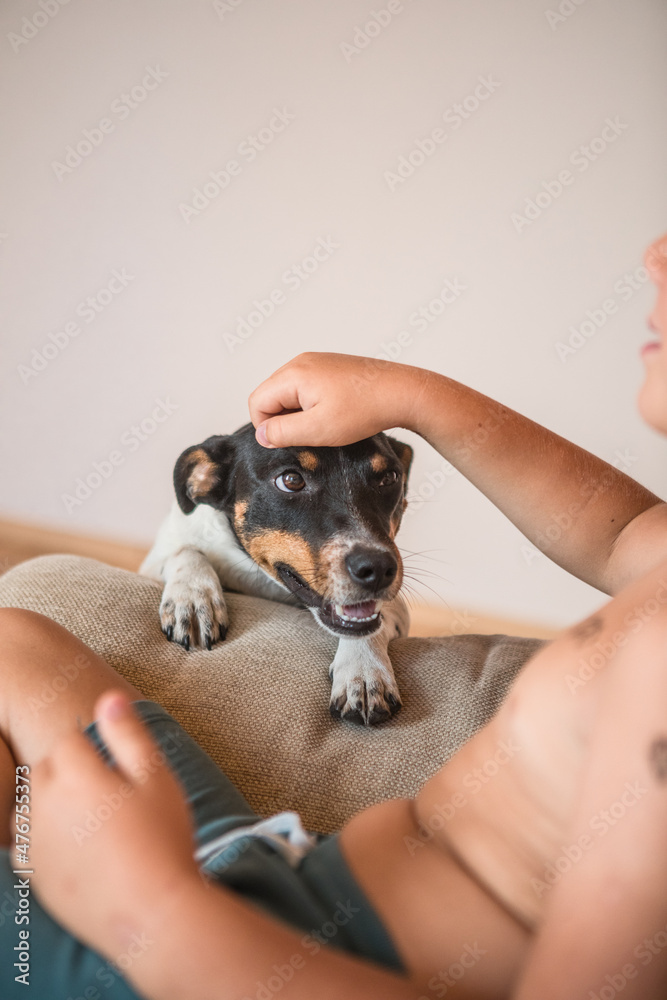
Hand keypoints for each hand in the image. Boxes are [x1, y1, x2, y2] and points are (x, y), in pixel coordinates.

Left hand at [28, 691, 200, 963]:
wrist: (151, 915)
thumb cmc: (162, 840)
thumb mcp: (156, 777)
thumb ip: (129, 734)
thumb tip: (109, 698)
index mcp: (75, 773)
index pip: (70, 739)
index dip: (96, 746)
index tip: (118, 764)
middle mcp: (44, 805)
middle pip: (45, 768)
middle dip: (70, 768)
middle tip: (109, 789)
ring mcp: (34, 844)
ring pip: (33, 804)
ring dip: (55, 801)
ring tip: (94, 817)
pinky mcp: (34, 877)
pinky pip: (29, 843)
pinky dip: (47, 837)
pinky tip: (79, 848)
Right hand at [248, 352, 428, 447]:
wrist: (403, 392)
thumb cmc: (365, 410)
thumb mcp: (318, 429)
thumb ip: (283, 432)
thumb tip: (261, 434)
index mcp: (293, 374)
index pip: (257, 402)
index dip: (267, 428)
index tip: (291, 441)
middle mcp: (301, 362)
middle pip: (271, 395)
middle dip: (284, 420)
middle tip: (311, 434)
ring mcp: (317, 363)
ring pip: (289, 394)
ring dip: (299, 414)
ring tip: (325, 425)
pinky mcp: (330, 368)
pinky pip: (307, 389)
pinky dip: (313, 405)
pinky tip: (335, 415)